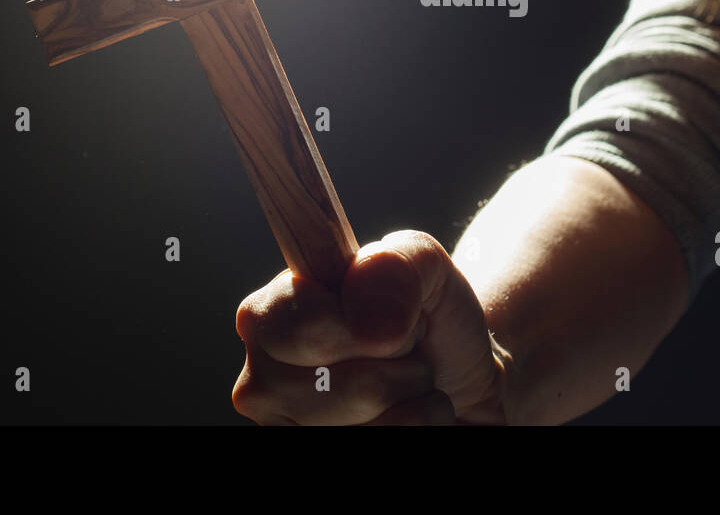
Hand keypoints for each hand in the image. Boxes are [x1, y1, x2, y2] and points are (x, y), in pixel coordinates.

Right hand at [232, 230, 510, 424]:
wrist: (460, 375)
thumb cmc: (425, 317)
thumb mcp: (420, 264)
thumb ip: (395, 265)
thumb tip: (374, 327)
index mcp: (264, 317)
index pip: (310, 326)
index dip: (371, 320)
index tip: (386, 314)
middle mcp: (259, 383)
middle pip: (351, 385)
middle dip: (399, 362)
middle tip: (400, 349)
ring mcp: (285, 430)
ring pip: (375, 424)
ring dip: (414, 396)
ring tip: (406, 381)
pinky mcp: (316, 456)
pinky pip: (394, 443)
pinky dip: (424, 423)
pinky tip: (410, 412)